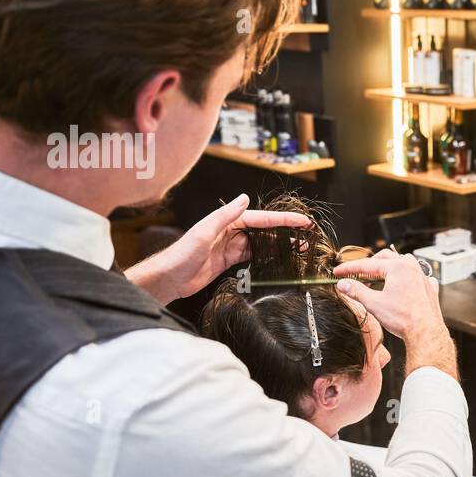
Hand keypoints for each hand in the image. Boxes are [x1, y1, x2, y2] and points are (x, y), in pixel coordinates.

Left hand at [126, 194, 310, 303]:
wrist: (168, 278)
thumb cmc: (181, 255)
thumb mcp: (204, 232)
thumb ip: (225, 215)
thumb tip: (244, 198)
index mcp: (226, 221)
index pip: (260, 218)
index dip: (282, 220)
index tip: (301, 221)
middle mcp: (230, 231)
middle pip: (264, 229)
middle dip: (286, 230)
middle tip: (307, 233)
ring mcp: (230, 246)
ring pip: (261, 243)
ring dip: (280, 245)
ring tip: (300, 248)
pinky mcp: (228, 260)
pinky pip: (253, 256)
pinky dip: (267, 256)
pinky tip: (279, 259)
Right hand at [333, 249, 456, 377]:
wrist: (425, 332)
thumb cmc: (404, 319)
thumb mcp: (374, 304)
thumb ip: (357, 291)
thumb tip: (343, 284)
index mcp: (397, 268)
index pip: (367, 264)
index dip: (350, 268)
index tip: (339, 272)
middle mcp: (411, 268)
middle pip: (385, 258)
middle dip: (368, 266)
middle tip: (357, 276)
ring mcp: (422, 277)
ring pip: (403, 262)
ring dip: (388, 267)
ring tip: (377, 278)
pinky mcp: (429, 288)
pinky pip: (417, 275)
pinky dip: (407, 277)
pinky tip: (402, 284)